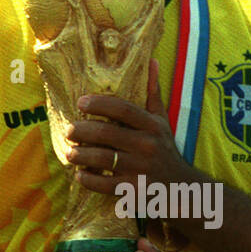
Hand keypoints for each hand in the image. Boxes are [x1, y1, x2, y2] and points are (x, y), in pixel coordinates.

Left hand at [64, 60, 185, 194]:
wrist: (181, 189)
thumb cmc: (165, 150)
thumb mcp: (162, 121)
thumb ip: (153, 93)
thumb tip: (150, 60)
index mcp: (152, 126)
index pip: (123, 109)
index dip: (99, 103)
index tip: (80, 103)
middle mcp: (147, 146)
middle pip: (106, 133)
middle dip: (81, 131)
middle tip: (69, 131)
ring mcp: (140, 170)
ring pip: (102, 159)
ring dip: (80, 156)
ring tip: (70, 153)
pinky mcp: (134, 191)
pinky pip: (103, 184)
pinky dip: (88, 179)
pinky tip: (81, 175)